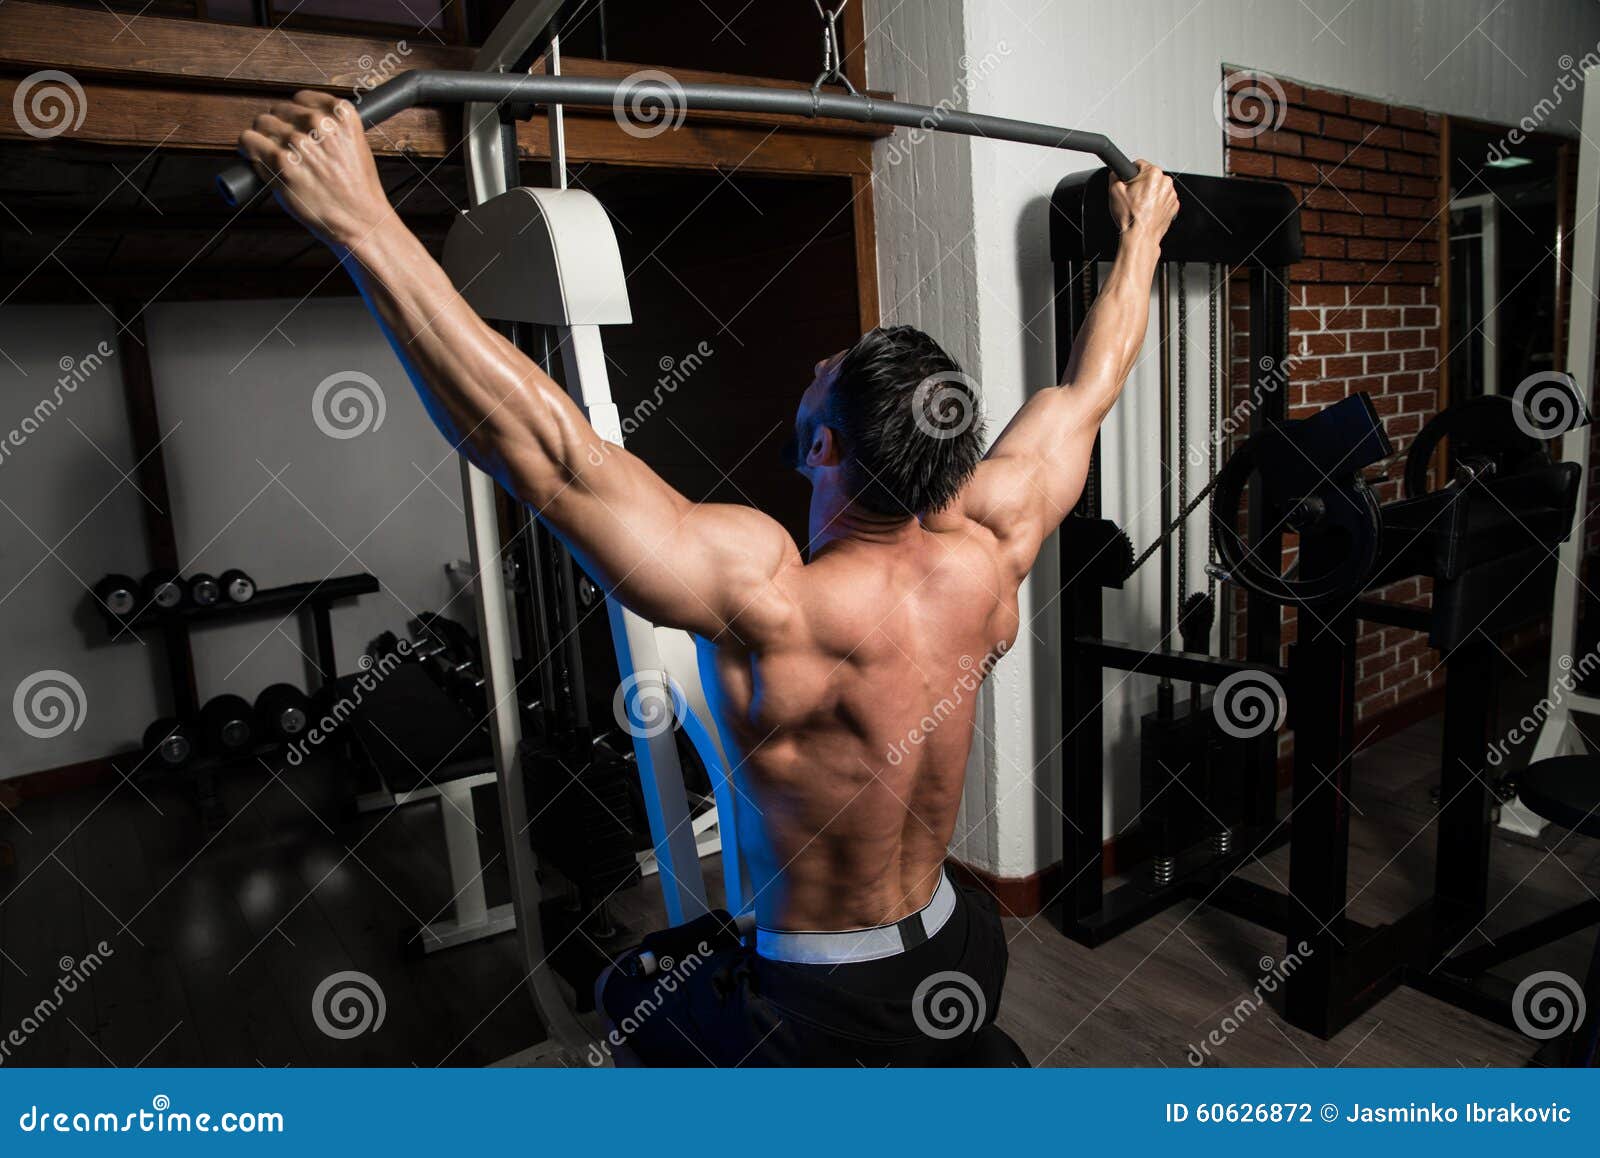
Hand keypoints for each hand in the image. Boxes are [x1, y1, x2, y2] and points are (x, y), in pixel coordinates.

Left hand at [237, 90, 390, 252]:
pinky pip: (247, 141)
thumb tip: (293, 117)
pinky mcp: (280, 161)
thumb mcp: (356, 147)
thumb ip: (330, 127)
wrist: (359, 220)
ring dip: (264, 140)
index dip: (296, 116)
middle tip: (287, 152)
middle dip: (279, 128)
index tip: (298, 131)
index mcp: (341, 114)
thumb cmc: (357, 190)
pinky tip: (259, 161)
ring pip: (261, 123)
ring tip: (278, 160)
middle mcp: (320, 122)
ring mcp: (299, 140)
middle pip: (278, 110)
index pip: (301, 98)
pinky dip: (249, 151)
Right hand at [1108, 161, 1178, 241]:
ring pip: (1157, 188)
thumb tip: (1116, 172)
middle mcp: (1166, 182)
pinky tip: (1148, 211)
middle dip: (1141, 184)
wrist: (1140, 236)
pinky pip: (1164, 199)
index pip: (1139, 164)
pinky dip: (1157, 203)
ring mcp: (1172, 195)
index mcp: (1154, 174)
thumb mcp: (1114, 191)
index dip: (1131, 174)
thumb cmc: (1131, 217)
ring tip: (1141, 206)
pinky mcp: (1174, 205)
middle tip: (1133, 198)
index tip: (1129, 184)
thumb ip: (1114, 175)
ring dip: (1150, 194)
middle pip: (1150, 177)